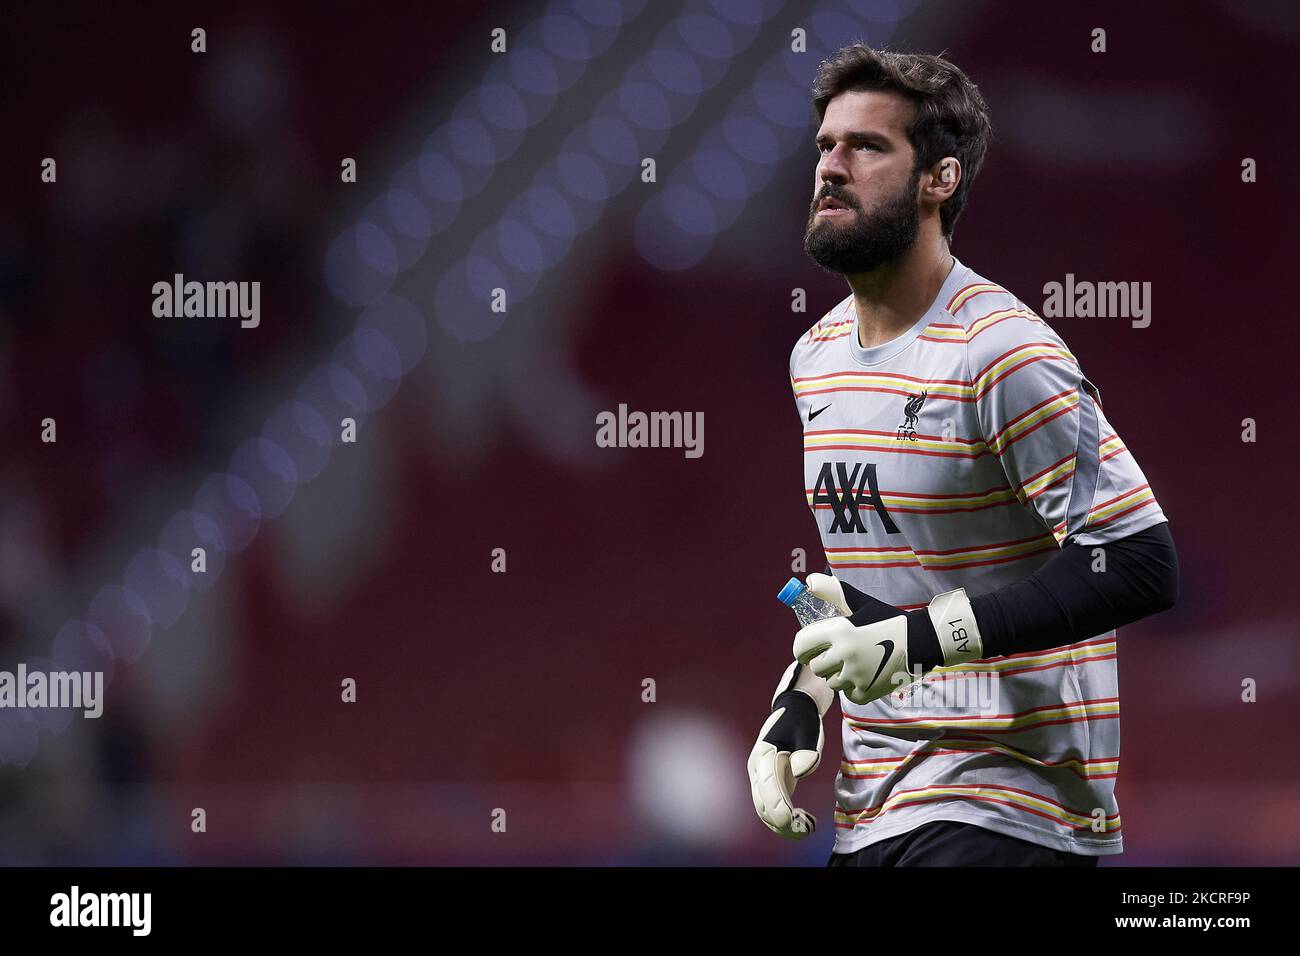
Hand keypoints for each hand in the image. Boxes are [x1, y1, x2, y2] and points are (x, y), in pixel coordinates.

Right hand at [748, 661, 833, 838]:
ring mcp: (761, 779)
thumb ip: (805, 750)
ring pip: (765, 811)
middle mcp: (757, 770)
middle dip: (783, 823)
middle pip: (763, 804)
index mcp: (763, 754)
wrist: (795, 711)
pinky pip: (771, 809)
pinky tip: (803, 825)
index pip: (768, 787)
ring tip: (808, 830)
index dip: (780, 807)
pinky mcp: (771, 785)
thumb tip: (799, 771)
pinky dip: (784, 822)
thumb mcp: (807, 730)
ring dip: (783, 826)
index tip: (795, 820)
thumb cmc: (802, 720)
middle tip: (807, 830)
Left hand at [793, 578, 983, 704]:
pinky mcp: (866, 692)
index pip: (802, 644)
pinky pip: (847, 693)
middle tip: (835, 655)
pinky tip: (864, 674)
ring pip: (830, 682)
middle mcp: (845, 655)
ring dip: (837, 674)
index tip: (807, 650)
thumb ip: (834, 591)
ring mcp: (856, 676)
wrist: (921, 641)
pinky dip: (853, 687)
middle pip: (816, 666)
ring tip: (853, 664)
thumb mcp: (861, 603)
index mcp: (839, 631)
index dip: (802, 648)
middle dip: (822, 660)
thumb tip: (810, 580)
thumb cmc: (888, 620)